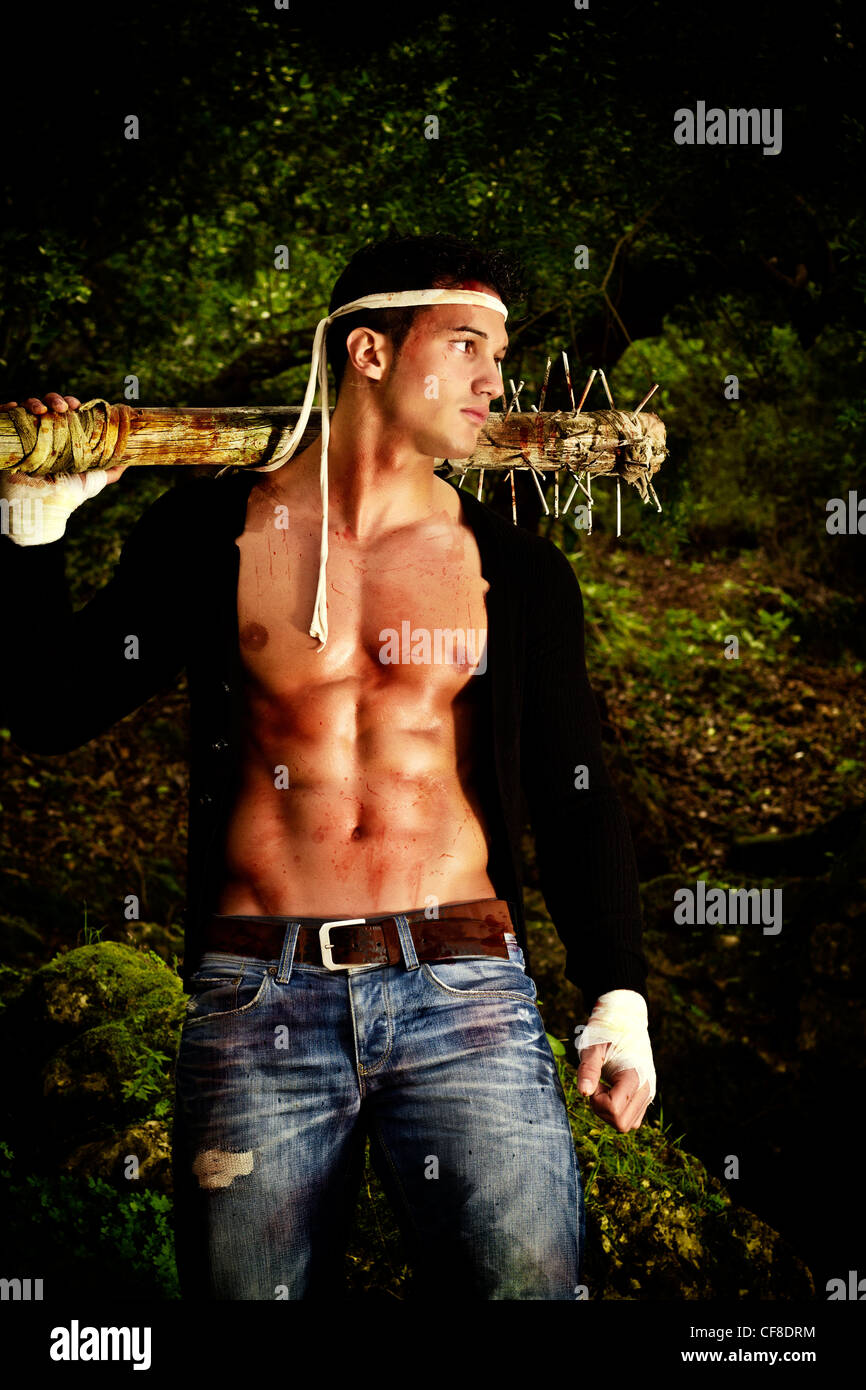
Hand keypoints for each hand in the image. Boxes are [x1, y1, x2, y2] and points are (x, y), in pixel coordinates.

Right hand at [0, 395, 128, 485]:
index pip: (66, 410)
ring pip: (27, 406)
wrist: (44, 507)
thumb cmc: (67, 493)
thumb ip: (111, 470)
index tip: (78, 406)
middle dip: (55, 399)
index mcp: (63, 434)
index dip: (71, 403)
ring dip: (34, 402)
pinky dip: (8, 408)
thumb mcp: (93, 479)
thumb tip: (130, 462)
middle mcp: (44, 430)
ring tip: (41, 410)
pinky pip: (4, 415)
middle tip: (63, 408)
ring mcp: (26, 432)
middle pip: (48, 404)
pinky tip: (14, 407)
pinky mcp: (10, 439)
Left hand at [576, 1041, 651, 1132]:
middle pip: (622, 1124)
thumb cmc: (606, 1032)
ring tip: (604, 1087)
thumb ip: (588, 1069)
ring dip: (610, 1112)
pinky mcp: (646, 1095)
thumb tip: (583, 1092)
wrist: (625, 1020)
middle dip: (603, 1110)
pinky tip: (611, 1091)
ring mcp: (649, 1093)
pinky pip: (633, 1118)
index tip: (594, 1081)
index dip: (597, 1100)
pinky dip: (619, 1111)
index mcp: (635, 1076)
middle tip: (597, 1086)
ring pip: (628, 1125)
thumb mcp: (592, 1048)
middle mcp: (646, 1088)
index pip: (614, 1109)